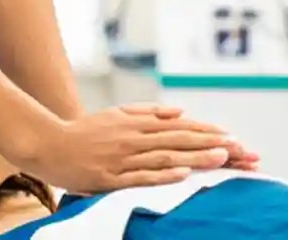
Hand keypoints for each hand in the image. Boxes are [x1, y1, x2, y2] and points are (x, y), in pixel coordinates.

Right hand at [5, 104, 239, 194]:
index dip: (206, 131)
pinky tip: (183, 175)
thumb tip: (180, 110)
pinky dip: (162, 175)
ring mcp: (122, 158)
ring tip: (221, 158)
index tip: (231, 137)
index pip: (179, 127)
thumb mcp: (117, 114)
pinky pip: (140, 177)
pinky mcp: (110, 178)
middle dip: (210, 144)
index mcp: (136, 124)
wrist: (49, 144)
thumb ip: (148, 112)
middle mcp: (133, 139)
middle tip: (238, 149)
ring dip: (195, 157)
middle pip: (178, 141)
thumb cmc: (85, 131)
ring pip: (165, 157)